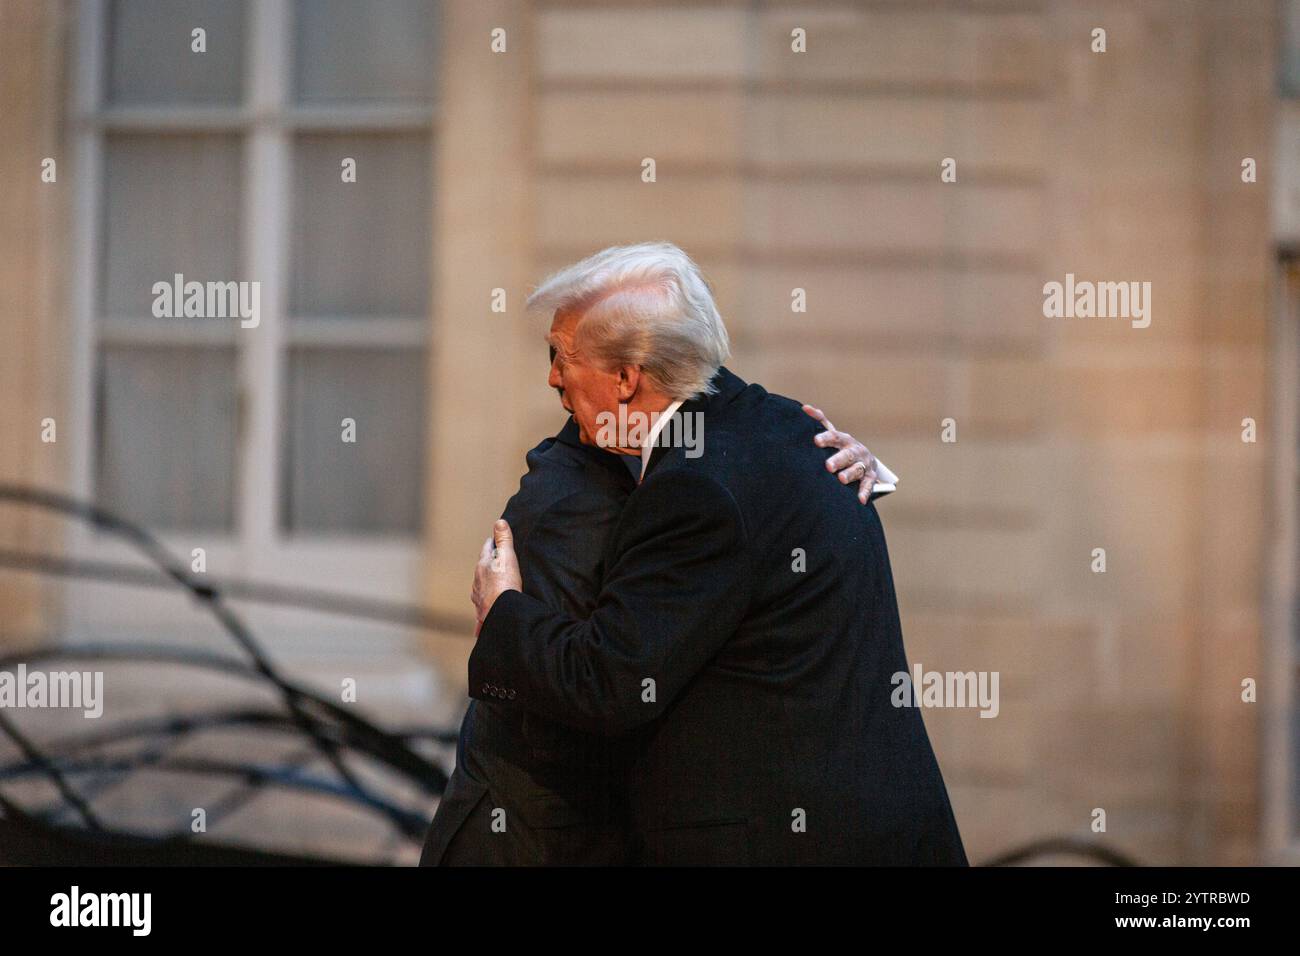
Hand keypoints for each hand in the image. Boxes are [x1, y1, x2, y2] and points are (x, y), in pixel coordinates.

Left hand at [471, 519, 521, 635]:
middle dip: (488, 564)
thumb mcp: (507, 557)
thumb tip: (499, 522)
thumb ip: (504, 539)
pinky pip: (481, 611)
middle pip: (482, 568)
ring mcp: (478, 596)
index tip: (494, 540)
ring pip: (480, 587)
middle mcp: (477, 581)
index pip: (486, 549)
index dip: (491, 544)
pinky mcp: (482, 612)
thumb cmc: (505, 584)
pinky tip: (482, 621)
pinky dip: (482, 612)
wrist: (502, 612)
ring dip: (485, 584)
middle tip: (496, 561)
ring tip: (493, 585)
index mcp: (483, 566)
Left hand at [802, 404, 878, 505]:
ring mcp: (864, 464)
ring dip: (850, 474)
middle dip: (838, 459)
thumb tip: (804, 408)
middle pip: (847, 454)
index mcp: (845, 440)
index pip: (835, 437)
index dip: (826, 438)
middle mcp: (856, 451)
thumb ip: (820, 421)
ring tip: (841, 479)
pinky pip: (869, 485)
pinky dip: (865, 492)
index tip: (816, 441)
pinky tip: (859, 499)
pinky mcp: (871, 477)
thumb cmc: (842, 447)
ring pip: (857, 469)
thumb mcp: (833, 434)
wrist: (864, 459)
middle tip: (828, 466)